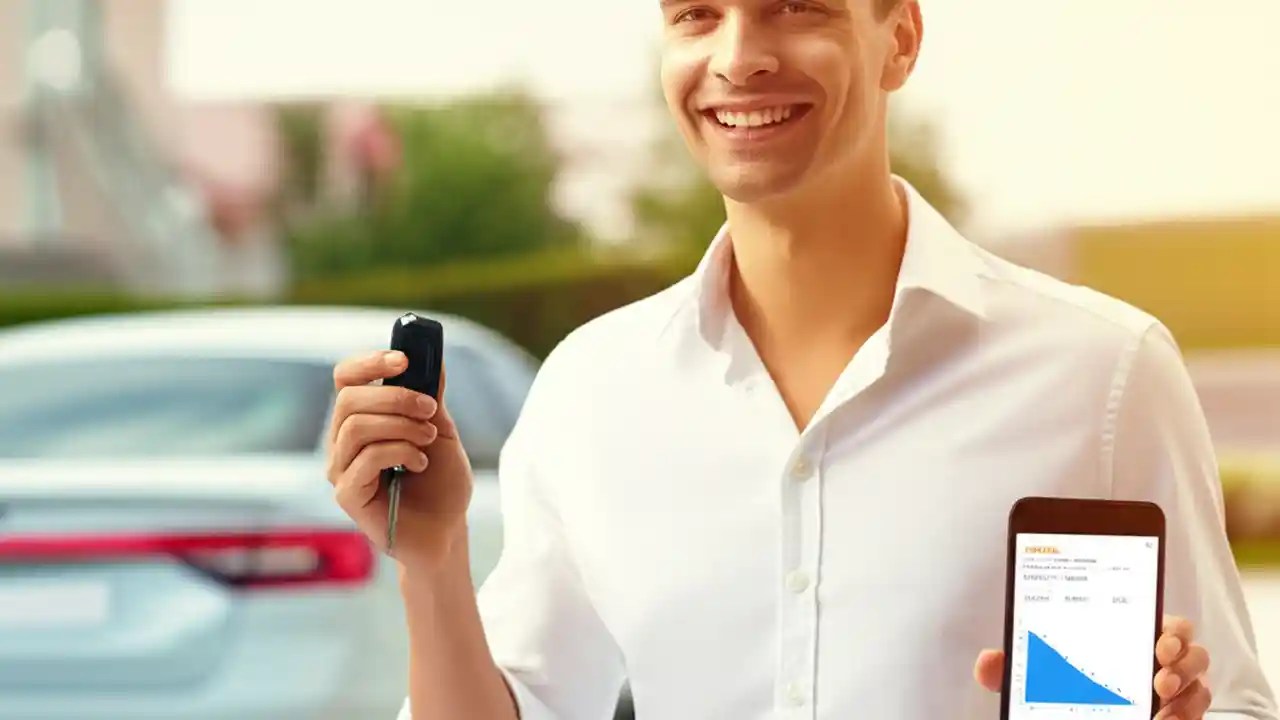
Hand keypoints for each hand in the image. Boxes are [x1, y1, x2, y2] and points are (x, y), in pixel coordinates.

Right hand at [326, 350, 473, 569]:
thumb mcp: (442, 430)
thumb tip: (431, 357)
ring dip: (401, 426)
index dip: (369, 363)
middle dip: (396, 397)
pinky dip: (399, 452)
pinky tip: (419, 464)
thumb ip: (431, 396)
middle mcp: (343, 442)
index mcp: (361, 419)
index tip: (404, 359)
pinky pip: (365, 458)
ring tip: (429, 440)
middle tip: (430, 409)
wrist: (447, 531)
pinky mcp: (347, 495)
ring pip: (356, 426)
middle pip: (349, 399)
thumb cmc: (442, 484)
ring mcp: (341, 469)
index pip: (345, 378)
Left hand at [973, 615, 1212, 718]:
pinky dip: (1185, 716)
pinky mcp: (1177, 714)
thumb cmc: (1062, 687)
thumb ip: (1013, 667)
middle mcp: (1155, 660)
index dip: (1171, 627)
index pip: (1164, 619)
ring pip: (1198, 682)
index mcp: (1126, 636)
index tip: (1158, 639)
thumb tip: (987, 662)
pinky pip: (1196, 713)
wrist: (1072, 712)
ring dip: (1186, 690)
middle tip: (1158, 672)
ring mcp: (1171, 690)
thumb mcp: (1035, 676)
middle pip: (1190, 648)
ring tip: (1160, 699)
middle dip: (1181, 658)